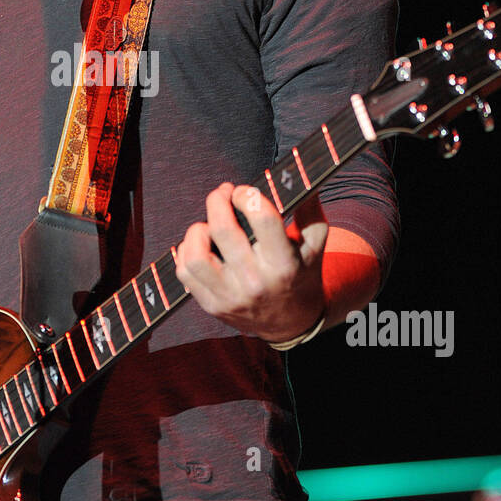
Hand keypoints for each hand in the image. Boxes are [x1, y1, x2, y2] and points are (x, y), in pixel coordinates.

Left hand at [174, 183, 327, 344]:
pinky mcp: (212, 306)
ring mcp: (230, 296)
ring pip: (197, 254)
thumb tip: (298, 175)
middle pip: (223, 229)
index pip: (261, 217)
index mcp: (284, 264)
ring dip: (198, 229)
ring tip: (209, 225)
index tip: (244, 191)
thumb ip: (310, 210)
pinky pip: (185, 272)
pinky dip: (187, 251)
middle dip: (218, 199)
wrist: (290, 324)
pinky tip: (201, 245)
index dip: (247, 194)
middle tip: (223, 193)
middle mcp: (255, 281)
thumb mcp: (315, 246)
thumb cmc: (302, 276)